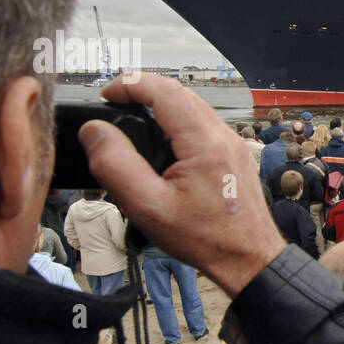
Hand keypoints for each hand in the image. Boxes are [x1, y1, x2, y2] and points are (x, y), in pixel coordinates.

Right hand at [81, 75, 286, 294]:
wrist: (249, 259)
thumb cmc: (205, 239)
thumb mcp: (148, 207)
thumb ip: (116, 166)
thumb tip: (94, 131)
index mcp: (205, 143)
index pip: (165, 91)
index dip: (131, 84)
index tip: (107, 94)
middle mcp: (224, 136)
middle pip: (180, 93)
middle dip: (144, 91)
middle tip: (114, 104)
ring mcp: (233, 144)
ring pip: (193, 107)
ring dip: (161, 105)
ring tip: (132, 119)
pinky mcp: (234, 155)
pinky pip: (203, 125)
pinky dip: (178, 122)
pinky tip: (160, 141)